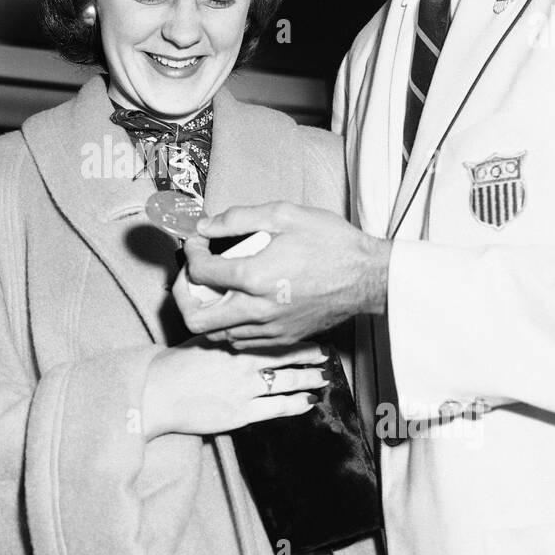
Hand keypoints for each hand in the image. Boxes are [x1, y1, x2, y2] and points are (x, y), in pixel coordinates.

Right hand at [140, 338, 327, 438]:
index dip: (295, 331)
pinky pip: (279, 408)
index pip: (273, 332)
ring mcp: (245, 388)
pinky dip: (297, 404)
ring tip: (324, 377)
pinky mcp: (243, 413)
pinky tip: (309, 401)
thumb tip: (239, 322)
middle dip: (311, 353)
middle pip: (287, 354)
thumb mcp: (203, 339)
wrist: (159, 393)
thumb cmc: (176, 365)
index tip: (308, 326)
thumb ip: (226, 332)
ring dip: (310, 378)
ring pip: (289, 381)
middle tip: (327, 352)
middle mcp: (244, 362)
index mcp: (235, 341)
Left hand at [170, 202, 390, 349]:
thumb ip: (238, 218)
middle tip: (194, 274)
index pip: (200, 272)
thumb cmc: (331, 242)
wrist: (369, 277)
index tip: (199, 242)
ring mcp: (271, 330)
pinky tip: (240, 301)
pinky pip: (243, 340)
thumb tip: (204, 225)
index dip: (191, 252)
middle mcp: (258, 310)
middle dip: (185, 293)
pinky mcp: (284, 339)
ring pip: (218, 334)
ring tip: (216, 287)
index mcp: (255, 277)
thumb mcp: (285, 214)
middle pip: (196, 319)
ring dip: (208, 310)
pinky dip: (231, 323)